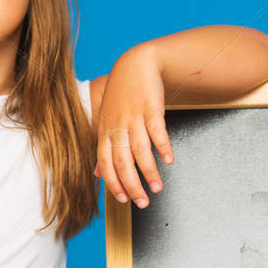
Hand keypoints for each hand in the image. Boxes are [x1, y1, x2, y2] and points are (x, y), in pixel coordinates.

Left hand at [95, 45, 173, 207]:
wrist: (136, 65)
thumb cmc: (122, 95)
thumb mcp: (108, 122)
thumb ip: (104, 148)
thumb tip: (98, 173)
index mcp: (105, 132)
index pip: (105, 163)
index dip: (113, 183)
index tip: (124, 200)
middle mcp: (118, 126)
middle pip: (122, 162)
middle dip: (132, 185)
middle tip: (143, 202)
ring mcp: (134, 117)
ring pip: (139, 150)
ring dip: (149, 172)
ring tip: (157, 188)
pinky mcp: (151, 108)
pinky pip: (156, 131)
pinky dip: (163, 146)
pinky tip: (169, 160)